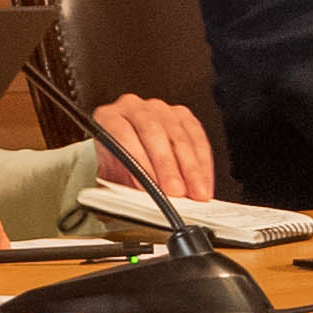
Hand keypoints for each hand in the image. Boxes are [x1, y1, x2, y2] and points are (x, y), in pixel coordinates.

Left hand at [88, 95, 216, 200]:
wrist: (128, 156)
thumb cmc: (118, 168)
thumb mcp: (111, 179)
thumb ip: (119, 189)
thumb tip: (138, 204)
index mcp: (108, 117)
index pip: (122, 134)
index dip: (137, 162)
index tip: (147, 188)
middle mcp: (134, 107)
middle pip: (153, 132)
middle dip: (166, 166)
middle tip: (175, 192)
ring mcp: (161, 109)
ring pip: (179, 136)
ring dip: (190, 168)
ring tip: (195, 192)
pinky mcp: (183, 116)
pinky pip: (197, 138)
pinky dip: (202, 163)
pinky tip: (203, 182)